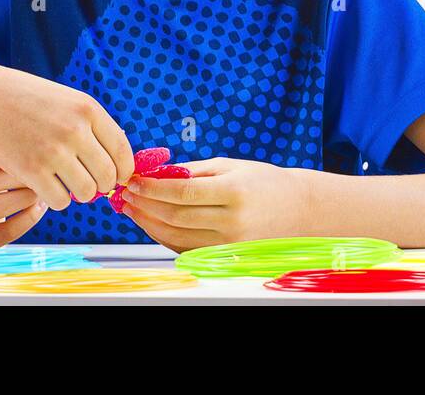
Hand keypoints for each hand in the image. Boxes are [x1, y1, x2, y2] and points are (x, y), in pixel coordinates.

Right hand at [0, 54, 135, 210]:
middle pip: (108, 176)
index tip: (117, 177)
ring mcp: (54, 152)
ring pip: (87, 193)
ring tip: (66, 182)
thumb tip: (117, 158)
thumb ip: (92, 125)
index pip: (123, 151)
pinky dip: (57, 199)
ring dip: (79, 193)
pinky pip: (60, 201)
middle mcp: (75, 130)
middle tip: (89, 182)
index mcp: (88, 109)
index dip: (123, 170)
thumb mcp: (66, 99)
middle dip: (102, 184)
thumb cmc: (24, 97)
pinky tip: (48, 186)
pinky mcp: (31, 171)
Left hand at [118, 157, 313, 251]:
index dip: (153, 187)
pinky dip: (164, 237)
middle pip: (175, 216)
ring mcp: (229, 244)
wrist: (298, 211)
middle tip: (125, 194)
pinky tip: (151, 223)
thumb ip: (192, 171)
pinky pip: (186, 249)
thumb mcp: (230, 166)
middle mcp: (232, 221)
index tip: (134, 181)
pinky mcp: (227, 257)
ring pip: (177, 235)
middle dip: (145, 204)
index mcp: (233, 192)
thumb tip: (155, 174)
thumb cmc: (263, 183)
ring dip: (148, 222)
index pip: (182, 192)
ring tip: (131, 208)